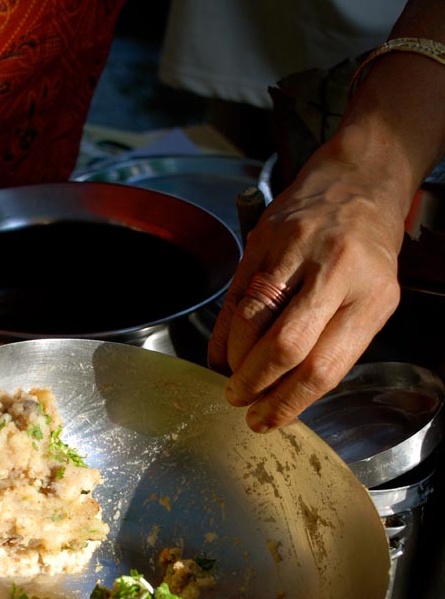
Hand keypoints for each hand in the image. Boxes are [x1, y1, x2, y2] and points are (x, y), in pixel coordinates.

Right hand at [208, 150, 403, 431]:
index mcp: (372, 297)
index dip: (287, 403)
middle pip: (285, 347)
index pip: (324, 367)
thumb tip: (289, 392)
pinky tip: (222, 352)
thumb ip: (338, 341)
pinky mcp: (264, 237)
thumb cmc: (367, 247)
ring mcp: (297, 251)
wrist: (358, 177)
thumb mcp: (375, 296)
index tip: (266, 421)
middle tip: (242, 402)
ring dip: (236, 361)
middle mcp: (336, 271)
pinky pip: (234, 296)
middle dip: (255, 385)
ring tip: (234, 377)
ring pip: (252, 322)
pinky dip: (223, 333)